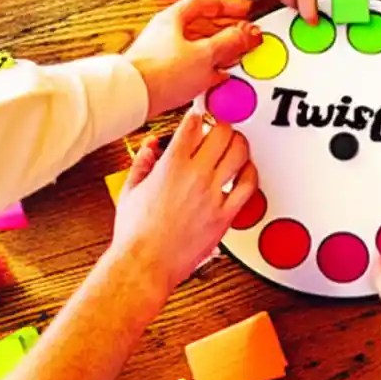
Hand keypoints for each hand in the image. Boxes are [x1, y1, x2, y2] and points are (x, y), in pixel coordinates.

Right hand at [113, 112, 257, 289]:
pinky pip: (248, 186)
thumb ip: (142, 162)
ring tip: (235, 144)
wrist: (145, 264)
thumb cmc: (136, 233)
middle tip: (220, 129)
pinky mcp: (225, 215)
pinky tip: (246, 170)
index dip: (198, 116)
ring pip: (239, 153)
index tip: (200, 116)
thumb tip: (151, 146)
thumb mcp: (130, 190)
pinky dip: (250, 172)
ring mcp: (213, 195)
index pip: (194, 124)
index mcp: (171, 165)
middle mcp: (195, 176)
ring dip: (239, 143)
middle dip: (221, 126)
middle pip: (222, 132)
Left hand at [125, 0, 262, 118]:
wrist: (131, 99)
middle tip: (246, 34)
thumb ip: (229, 42)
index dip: (228, 3)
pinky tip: (218, 75)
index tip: (245, 9)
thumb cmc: (158, 72)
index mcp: (173, 18)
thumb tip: (249, 32)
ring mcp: (164, 53)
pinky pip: (192, 64)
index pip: (204, 2)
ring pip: (198, 45)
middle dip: (227, 29)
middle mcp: (167, 33)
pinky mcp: (164, 73)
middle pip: (202, 24)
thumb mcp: (204, 54)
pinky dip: (208, 67)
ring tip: (237, 55)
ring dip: (220, 50)